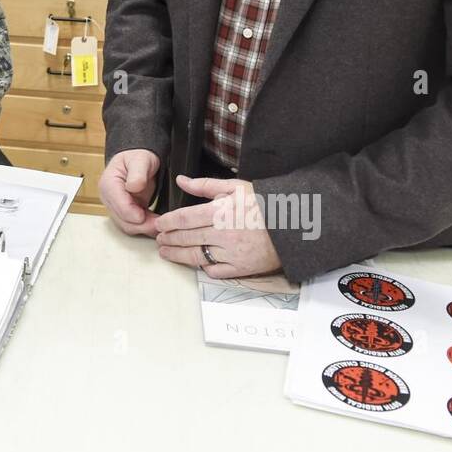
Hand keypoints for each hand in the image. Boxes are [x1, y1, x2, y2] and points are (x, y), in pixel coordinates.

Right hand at [98, 149, 159, 235]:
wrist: (139, 160)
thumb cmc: (137, 157)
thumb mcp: (140, 160)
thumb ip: (137, 173)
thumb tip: (133, 186)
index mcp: (109, 184)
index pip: (119, 206)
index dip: (133, 214)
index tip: (145, 216)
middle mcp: (110, 198)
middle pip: (123, 220)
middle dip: (142, 225)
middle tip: (160, 224)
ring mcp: (117, 207)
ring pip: (129, 226)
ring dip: (145, 228)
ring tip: (161, 224)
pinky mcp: (127, 212)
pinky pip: (135, 225)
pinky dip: (147, 226)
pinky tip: (158, 223)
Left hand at [154, 176, 280, 277]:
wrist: (292, 226)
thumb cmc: (263, 203)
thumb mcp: (236, 187)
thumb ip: (205, 185)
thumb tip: (181, 180)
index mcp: (222, 212)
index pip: (185, 219)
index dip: (168, 223)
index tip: (159, 224)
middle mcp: (225, 234)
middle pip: (187, 238)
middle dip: (169, 239)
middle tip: (158, 239)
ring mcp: (232, 253)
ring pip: (197, 256)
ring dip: (178, 255)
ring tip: (166, 252)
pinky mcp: (241, 268)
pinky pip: (215, 271)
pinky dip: (202, 267)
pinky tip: (194, 261)